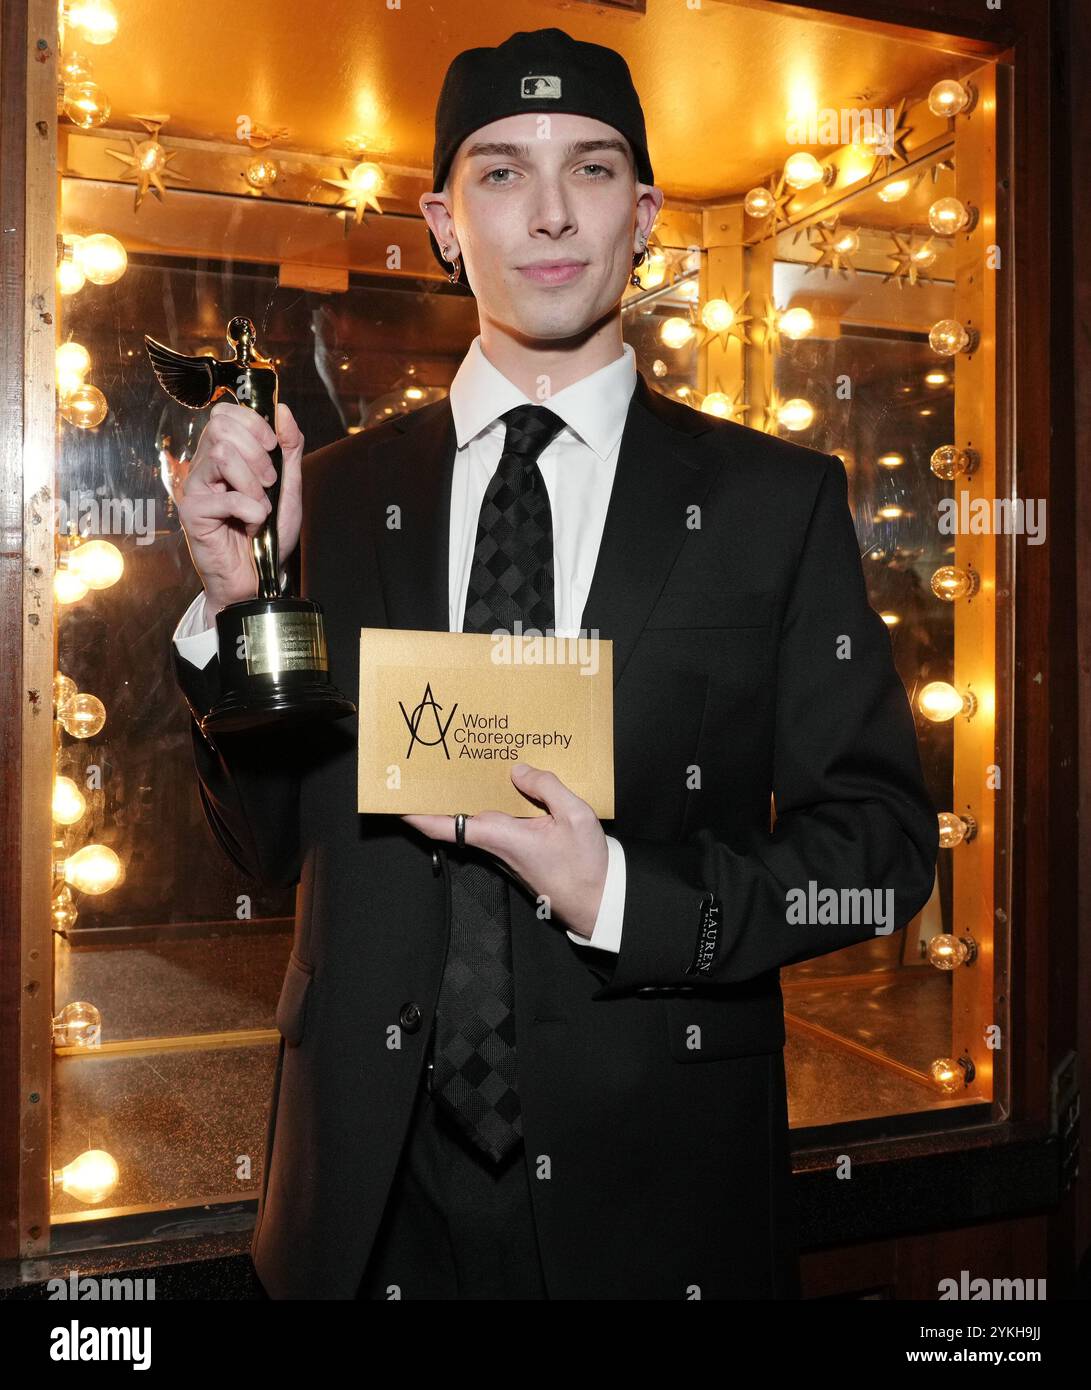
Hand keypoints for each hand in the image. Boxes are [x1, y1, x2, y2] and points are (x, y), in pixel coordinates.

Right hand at [176, 400, 303, 613]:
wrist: (261, 577)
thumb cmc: (269, 534)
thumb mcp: (288, 486)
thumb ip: (288, 448)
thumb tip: (282, 409)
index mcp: (223, 455)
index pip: (223, 413)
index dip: (253, 423)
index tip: (272, 448)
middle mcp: (204, 467)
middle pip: (220, 428)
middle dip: (257, 453)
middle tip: (269, 483)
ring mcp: (196, 489)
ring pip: (221, 455)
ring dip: (254, 484)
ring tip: (260, 507)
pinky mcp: (193, 514)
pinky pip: (227, 498)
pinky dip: (251, 512)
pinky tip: (252, 526)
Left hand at [401, 763, 608, 939]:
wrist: (597, 901)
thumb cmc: (586, 866)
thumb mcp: (575, 816)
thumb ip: (546, 787)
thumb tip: (518, 770)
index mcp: (500, 835)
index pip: (444, 825)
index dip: (415, 814)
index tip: (393, 799)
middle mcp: (495, 842)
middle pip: (457, 814)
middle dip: (441, 790)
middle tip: (428, 761)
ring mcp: (505, 847)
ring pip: (478, 816)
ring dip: (467, 793)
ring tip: (460, 761)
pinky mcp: (518, 848)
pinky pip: (498, 819)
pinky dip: (494, 800)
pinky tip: (504, 781)